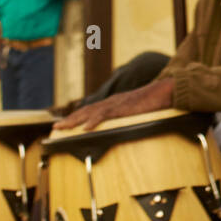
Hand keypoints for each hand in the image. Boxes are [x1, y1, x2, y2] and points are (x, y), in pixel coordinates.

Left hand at [53, 78, 173, 130]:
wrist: (164, 91)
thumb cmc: (153, 102)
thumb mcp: (135, 110)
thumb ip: (125, 115)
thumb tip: (120, 125)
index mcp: (113, 103)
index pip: (90, 110)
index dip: (76, 117)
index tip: (65, 124)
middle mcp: (111, 101)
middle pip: (85, 110)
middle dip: (69, 119)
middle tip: (56, 127)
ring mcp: (116, 104)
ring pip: (90, 112)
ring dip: (74, 120)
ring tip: (63, 128)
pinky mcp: (123, 108)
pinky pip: (105, 115)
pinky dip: (94, 121)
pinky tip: (85, 128)